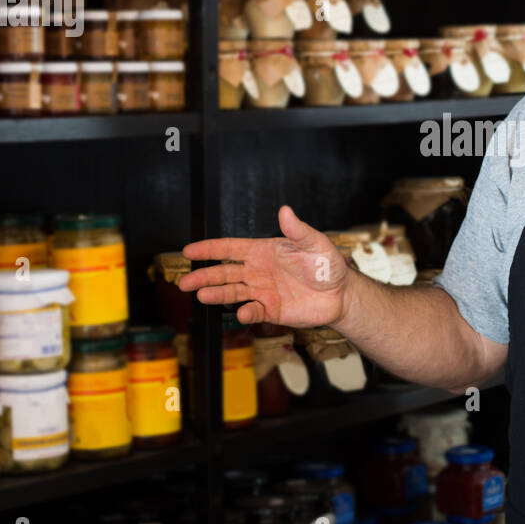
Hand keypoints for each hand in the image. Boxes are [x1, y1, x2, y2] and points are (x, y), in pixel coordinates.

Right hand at [179, 205, 347, 327]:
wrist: (340, 295)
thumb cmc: (327, 265)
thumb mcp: (315, 244)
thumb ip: (298, 230)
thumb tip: (285, 210)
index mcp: (263, 251)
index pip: (230, 248)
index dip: (209, 249)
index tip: (188, 251)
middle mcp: (258, 271)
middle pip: (224, 272)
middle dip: (203, 276)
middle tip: (184, 281)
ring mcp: (262, 291)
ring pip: (232, 292)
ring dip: (216, 294)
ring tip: (200, 295)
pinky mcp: (270, 310)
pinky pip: (252, 311)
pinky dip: (245, 312)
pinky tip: (241, 312)